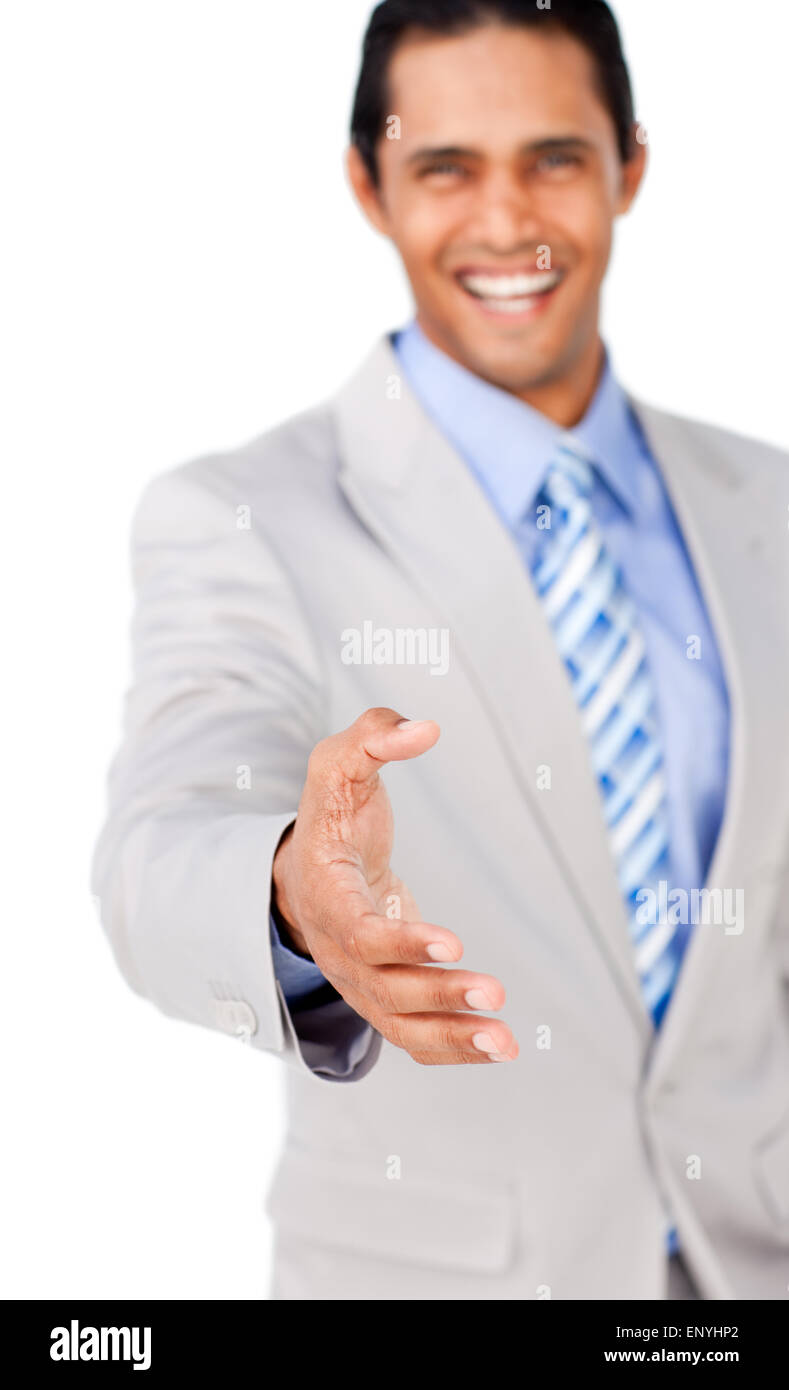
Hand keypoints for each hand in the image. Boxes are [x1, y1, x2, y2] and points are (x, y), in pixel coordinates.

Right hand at [272, 707, 517, 1065]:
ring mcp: (358, 980)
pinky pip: (412, 1037)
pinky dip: (453, 1050)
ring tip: (505, 1042)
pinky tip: (500, 1048)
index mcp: (325, 895)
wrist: (308, 870)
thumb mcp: (337, 763)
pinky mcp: (383, 996)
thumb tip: (425, 728)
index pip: (359, 931)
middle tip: (494, 991)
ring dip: (451, 1037)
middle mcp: (337, 949)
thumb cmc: (332, 813)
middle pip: (384, 987)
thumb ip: (374, 736)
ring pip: (399, 1024)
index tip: (451, 942)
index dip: (401, 940)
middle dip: (438, 995)